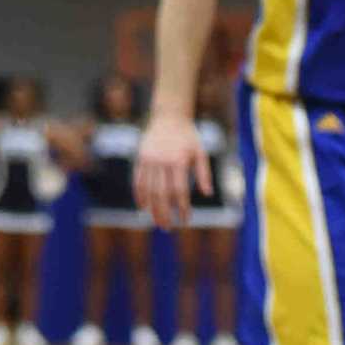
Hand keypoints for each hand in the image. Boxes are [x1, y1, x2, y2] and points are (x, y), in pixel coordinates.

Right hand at [136, 113, 212, 228]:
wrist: (169, 115)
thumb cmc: (188, 136)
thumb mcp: (200, 151)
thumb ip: (204, 173)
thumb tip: (207, 194)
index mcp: (177, 160)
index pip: (179, 191)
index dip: (182, 207)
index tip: (185, 220)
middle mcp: (161, 161)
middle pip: (161, 194)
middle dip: (164, 213)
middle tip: (168, 228)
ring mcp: (148, 159)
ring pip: (148, 189)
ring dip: (151, 208)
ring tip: (157, 222)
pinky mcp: (140, 157)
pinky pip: (137, 179)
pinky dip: (139, 194)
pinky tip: (143, 206)